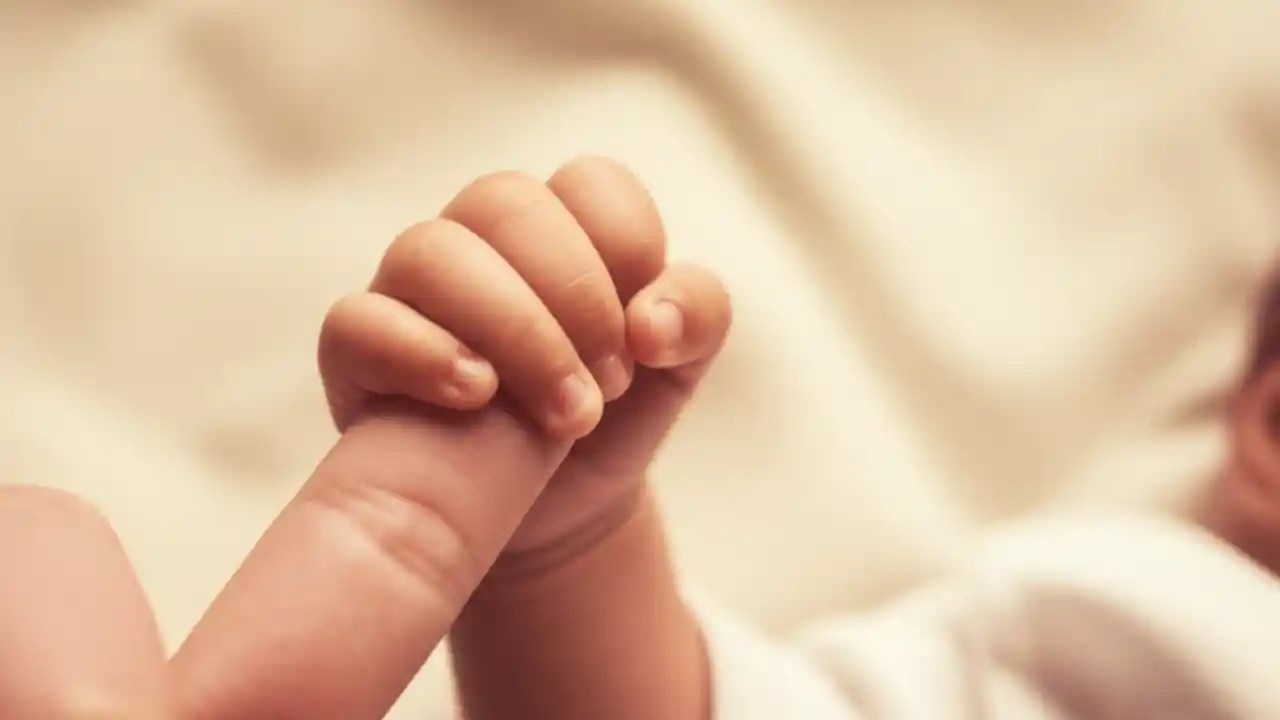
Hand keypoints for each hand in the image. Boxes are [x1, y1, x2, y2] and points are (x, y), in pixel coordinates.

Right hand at [318, 156, 731, 557]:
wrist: (557, 505)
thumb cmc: (612, 412)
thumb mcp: (679, 368)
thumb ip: (697, 316)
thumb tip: (652, 323)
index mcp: (560, 224)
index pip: (590, 184)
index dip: (627, 256)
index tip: (645, 343)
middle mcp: (478, 240)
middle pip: (506, 202)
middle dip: (573, 295)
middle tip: (608, 385)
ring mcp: (409, 290)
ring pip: (432, 251)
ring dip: (513, 330)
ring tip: (562, 413)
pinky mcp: (358, 350)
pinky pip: (358, 320)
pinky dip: (420, 352)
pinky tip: (476, 396)